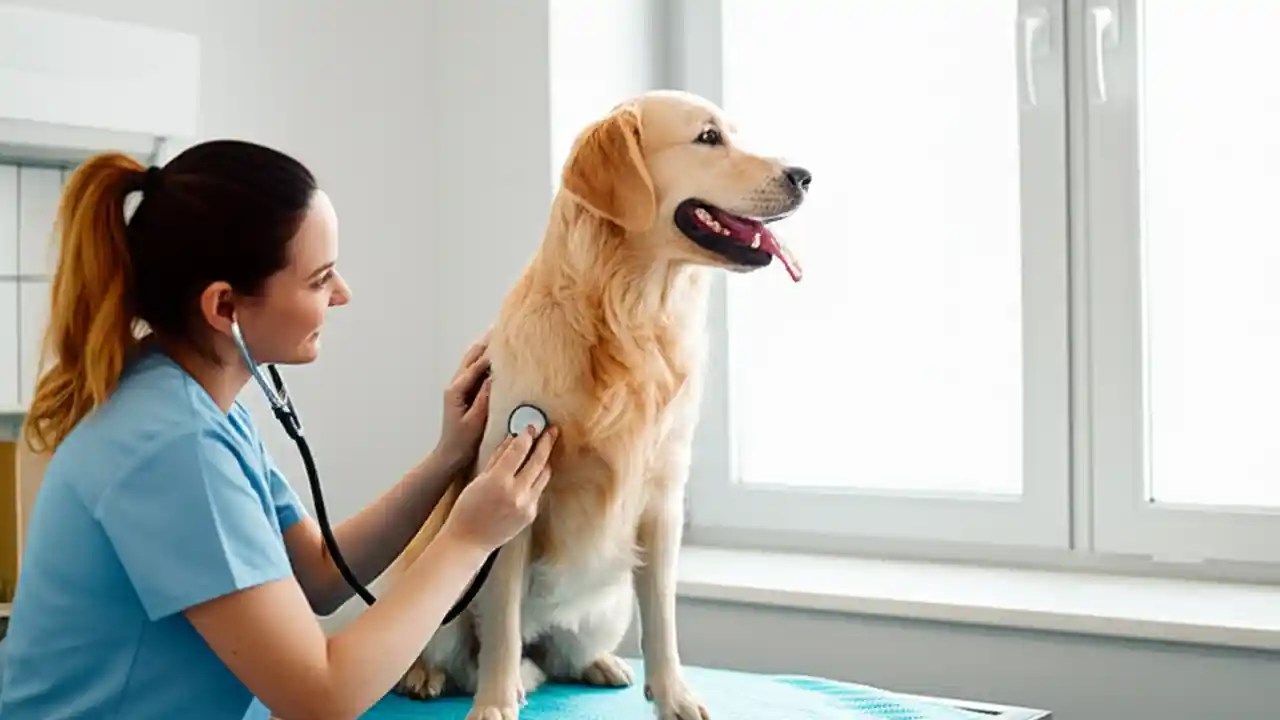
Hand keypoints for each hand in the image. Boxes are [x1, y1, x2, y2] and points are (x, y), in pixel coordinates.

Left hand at [434, 332, 491, 471]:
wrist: (450, 455)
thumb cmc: (462, 442)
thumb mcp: (475, 421)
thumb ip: (484, 399)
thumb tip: (494, 378)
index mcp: (456, 391)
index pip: (475, 367)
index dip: (490, 353)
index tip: (503, 340)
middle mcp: (454, 386)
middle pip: (471, 357)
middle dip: (485, 342)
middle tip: (500, 327)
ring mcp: (458, 389)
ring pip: (471, 362)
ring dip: (484, 348)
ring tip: (498, 335)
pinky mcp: (464, 394)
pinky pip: (475, 372)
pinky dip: (484, 361)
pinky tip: (495, 357)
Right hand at [442, 426, 558, 551]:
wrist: (469, 540)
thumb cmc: (467, 510)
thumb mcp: (479, 479)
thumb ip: (497, 457)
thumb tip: (512, 438)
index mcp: (499, 481)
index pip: (519, 450)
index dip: (527, 436)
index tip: (531, 427)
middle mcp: (517, 493)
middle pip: (539, 461)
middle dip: (546, 443)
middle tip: (551, 430)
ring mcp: (527, 506)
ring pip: (544, 475)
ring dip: (545, 461)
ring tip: (546, 448)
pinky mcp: (531, 515)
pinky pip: (539, 491)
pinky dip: (537, 479)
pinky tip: (534, 472)